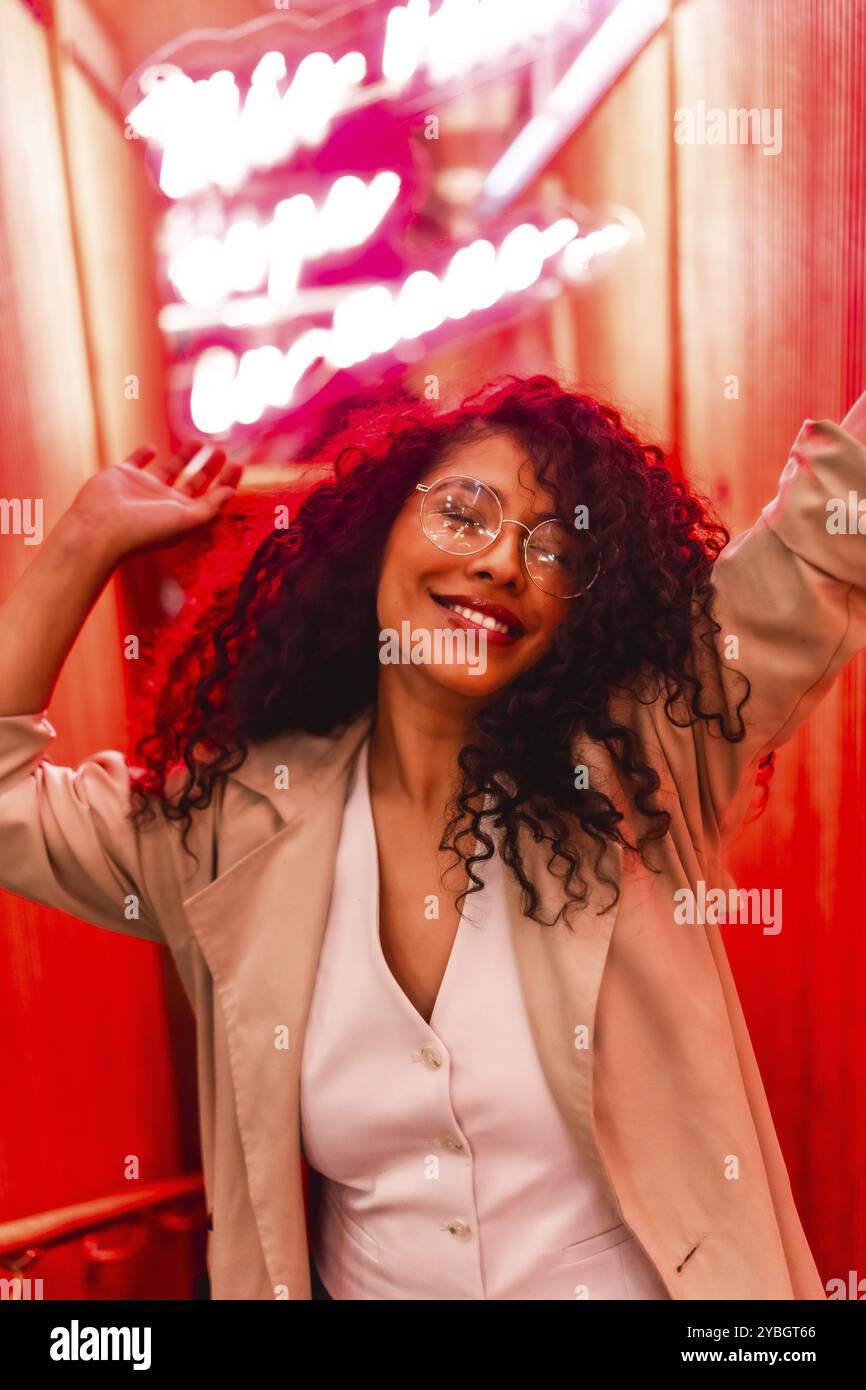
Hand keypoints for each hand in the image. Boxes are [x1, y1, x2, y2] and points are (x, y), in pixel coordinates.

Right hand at [68, 440, 243, 561]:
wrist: (99, 527)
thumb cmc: (144, 529)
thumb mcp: (186, 521)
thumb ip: (210, 508)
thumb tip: (231, 492)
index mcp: (182, 515)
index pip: (211, 498)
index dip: (226, 482)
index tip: (237, 464)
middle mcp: (164, 503)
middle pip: (194, 483)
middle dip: (209, 468)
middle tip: (222, 451)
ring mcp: (143, 489)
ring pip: (170, 469)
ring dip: (185, 456)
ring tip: (200, 441)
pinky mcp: (122, 475)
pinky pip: (136, 461)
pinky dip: (144, 453)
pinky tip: (152, 447)